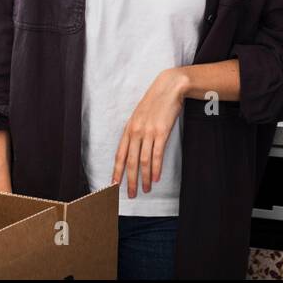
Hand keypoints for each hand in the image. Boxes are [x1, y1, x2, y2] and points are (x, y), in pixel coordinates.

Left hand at [112, 68, 188, 198]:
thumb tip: (133, 149)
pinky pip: (157, 155)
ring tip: (145, 189)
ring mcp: (148, 132)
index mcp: (128, 129)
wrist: (168, 88)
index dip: (116, 171)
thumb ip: (136, 132)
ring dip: (144, 178)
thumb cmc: (155, 102)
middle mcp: (136, 132)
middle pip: (130, 162)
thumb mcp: (140, 116)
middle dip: (130, 180)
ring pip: (143, 161)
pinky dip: (156, 169)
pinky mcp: (161, 132)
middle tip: (130, 194)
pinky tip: (155, 178)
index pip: (119, 155)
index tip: (114, 185)